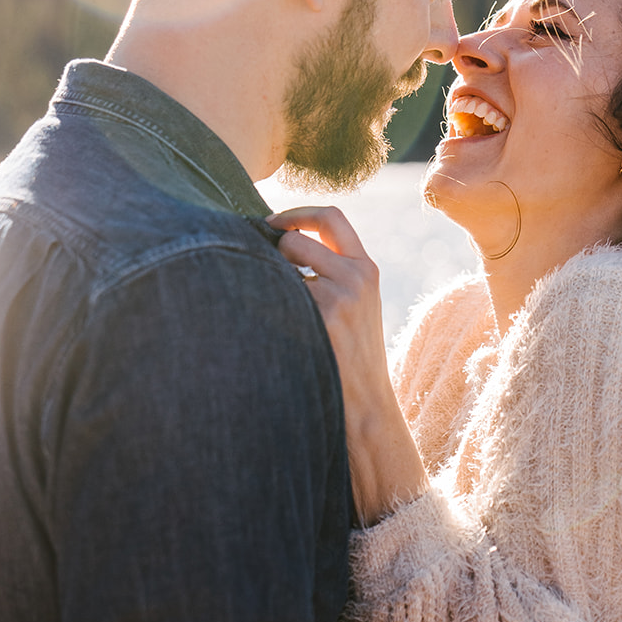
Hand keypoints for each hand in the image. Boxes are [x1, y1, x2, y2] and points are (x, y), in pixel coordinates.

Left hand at [270, 207, 428, 521]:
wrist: (366, 408)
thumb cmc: (350, 360)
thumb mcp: (357, 307)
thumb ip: (334, 273)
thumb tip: (277, 244)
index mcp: (366, 269)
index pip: (332, 217)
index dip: (297, 213)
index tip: (272, 224)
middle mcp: (357, 276)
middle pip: (298, 238)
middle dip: (270, 249)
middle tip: (254, 267)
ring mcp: (340, 296)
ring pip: (281, 265)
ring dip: (265, 281)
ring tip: (265, 308)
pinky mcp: (322, 317)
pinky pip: (274, 295)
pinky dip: (262, 306)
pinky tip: (267, 332)